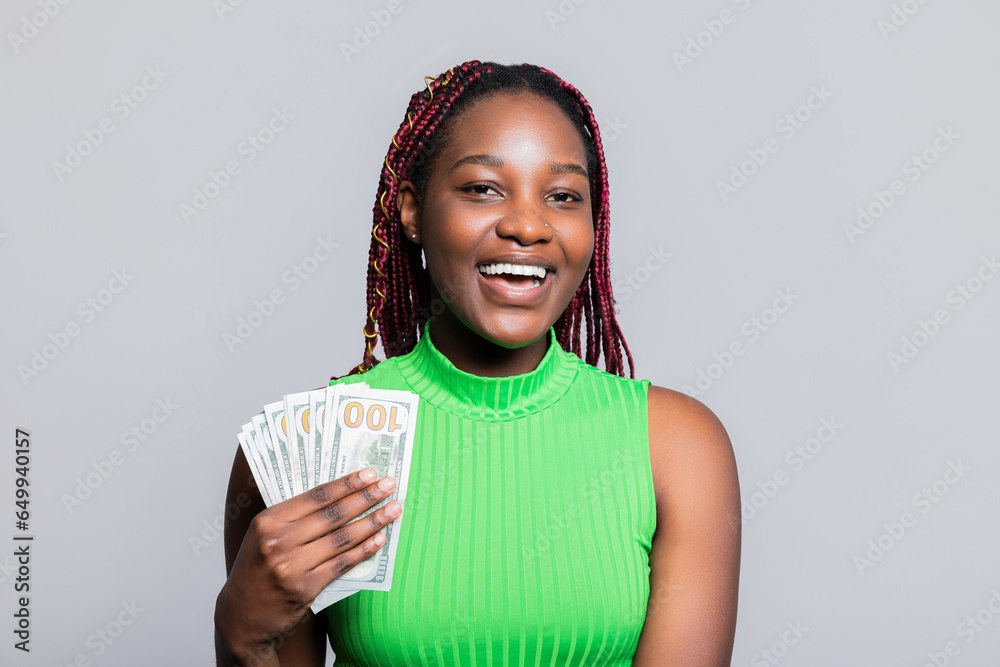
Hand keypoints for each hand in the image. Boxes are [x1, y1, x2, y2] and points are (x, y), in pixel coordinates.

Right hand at [215, 468, 402, 662]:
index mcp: (268, 521)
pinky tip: (380, 539)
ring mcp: (291, 567)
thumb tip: (341, 494)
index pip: (315, 496)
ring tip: (393, 510)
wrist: (242, 616)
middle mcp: (277, 541)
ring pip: (341, 539)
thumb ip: (294, 517)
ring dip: (372, 522)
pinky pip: (341, 564)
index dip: (346, 484)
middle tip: (389, 485)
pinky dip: (363, 550)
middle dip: (365, 497)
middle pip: (332, 515)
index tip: (369, 474)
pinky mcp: (304, 589)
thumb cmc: (258, 569)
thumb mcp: (264, 536)